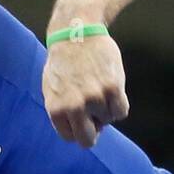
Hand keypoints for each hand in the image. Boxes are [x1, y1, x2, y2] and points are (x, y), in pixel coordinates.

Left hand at [42, 29, 129, 147]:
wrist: (76, 33)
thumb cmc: (64, 63)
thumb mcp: (52, 90)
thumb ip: (62, 113)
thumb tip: (79, 134)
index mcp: (56, 109)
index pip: (70, 137)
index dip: (77, 128)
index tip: (79, 118)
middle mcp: (74, 106)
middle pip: (88, 140)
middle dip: (92, 131)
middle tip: (94, 117)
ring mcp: (95, 98)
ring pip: (108, 121)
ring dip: (106, 109)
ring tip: (98, 87)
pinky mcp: (113, 88)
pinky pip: (121, 111)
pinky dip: (119, 104)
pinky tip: (111, 88)